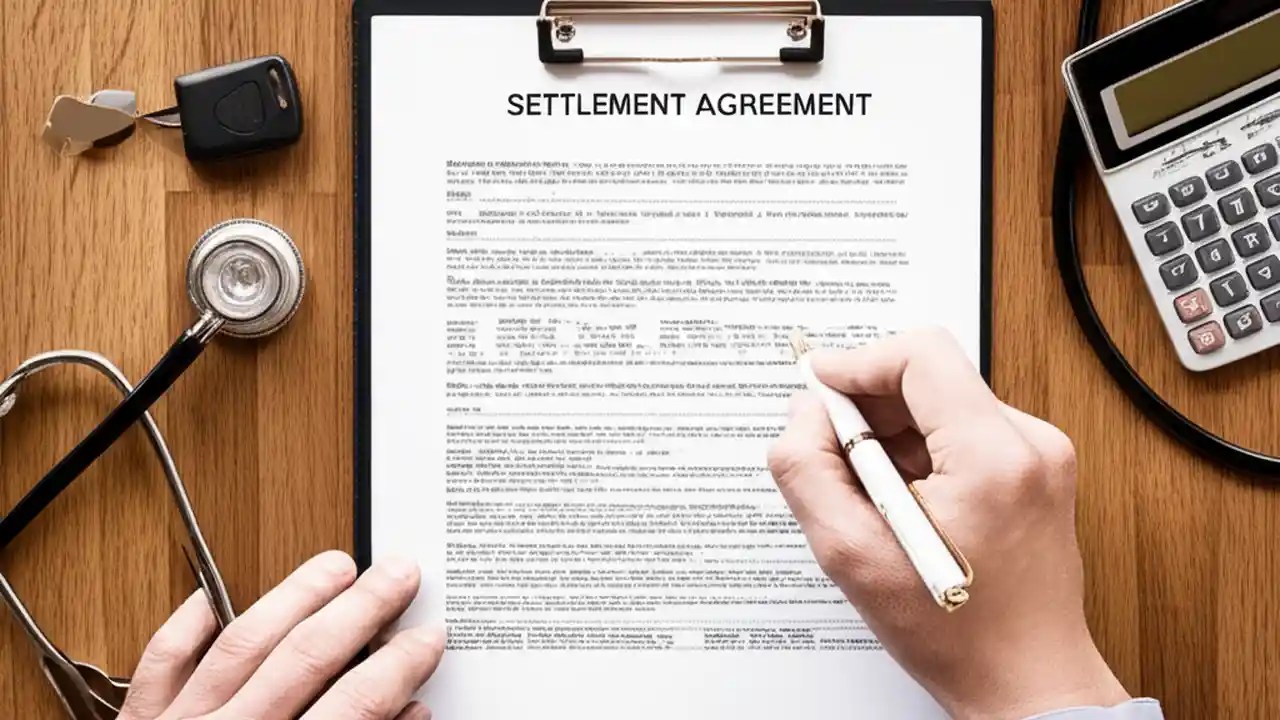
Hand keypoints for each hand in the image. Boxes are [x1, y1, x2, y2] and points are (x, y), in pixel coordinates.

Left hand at [118, 552, 443, 719]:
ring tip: (333, 566)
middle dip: (361, 609)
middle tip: (398, 573)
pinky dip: (183, 629)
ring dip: (293, 598)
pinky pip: (158, 667)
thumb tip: (410, 715)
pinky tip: (206, 599)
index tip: (427, 638)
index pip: (354, 703)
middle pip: (305, 656)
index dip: (399, 665)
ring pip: (242, 644)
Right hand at [767, 328, 1128, 719]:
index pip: (920, 355)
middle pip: (929, 376)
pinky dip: (919, 453)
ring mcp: (1038, 455)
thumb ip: (809, 471)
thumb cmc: (959, 636)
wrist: (1028, 682)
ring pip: (941, 404)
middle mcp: (1029, 444)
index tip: (819, 386)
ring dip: (892, 435)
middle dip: (868, 407)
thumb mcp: (852, 555)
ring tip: (872, 497)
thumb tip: (804, 415)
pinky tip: (902, 503)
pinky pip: (961, 431)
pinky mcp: (1034, 469)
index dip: (857, 362)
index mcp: (994, 457)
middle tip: (833, 456)